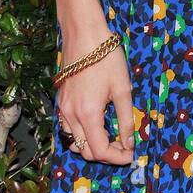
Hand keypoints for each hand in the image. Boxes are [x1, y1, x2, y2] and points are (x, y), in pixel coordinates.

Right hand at [56, 26, 135, 164]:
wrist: (84, 34)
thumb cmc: (107, 58)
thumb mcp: (123, 89)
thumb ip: (126, 119)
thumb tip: (130, 143)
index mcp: (88, 114)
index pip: (99, 150)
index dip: (117, 158)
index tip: (131, 155)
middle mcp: (70, 116)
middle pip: (85, 150)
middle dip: (106, 154)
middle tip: (125, 148)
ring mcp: (63, 109)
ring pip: (75, 142)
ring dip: (93, 146)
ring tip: (113, 138)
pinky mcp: (61, 101)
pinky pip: (69, 129)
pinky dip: (82, 134)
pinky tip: (97, 126)